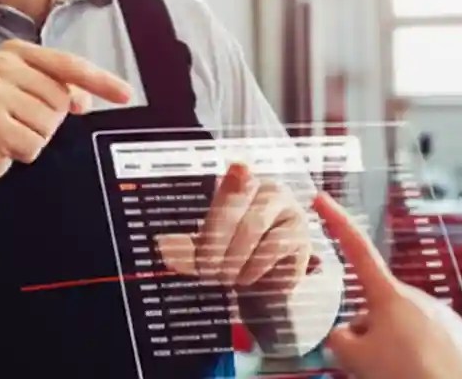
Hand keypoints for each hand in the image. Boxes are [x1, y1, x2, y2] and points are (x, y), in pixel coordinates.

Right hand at [0, 39, 132, 188]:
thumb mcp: (29, 94)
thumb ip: (61, 88)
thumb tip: (86, 99)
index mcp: (14, 51)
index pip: (69, 64)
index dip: (101, 81)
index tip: (126, 94)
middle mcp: (1, 66)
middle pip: (61, 99)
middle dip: (49, 118)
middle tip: (21, 121)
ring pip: (50, 123)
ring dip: (36, 136)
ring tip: (12, 132)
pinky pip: (34, 144)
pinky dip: (25, 152)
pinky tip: (5, 145)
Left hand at [156, 163, 313, 292]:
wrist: (265, 288)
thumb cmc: (235, 259)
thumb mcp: (205, 251)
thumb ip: (185, 247)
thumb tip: (161, 245)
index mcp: (242, 184)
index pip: (231, 181)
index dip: (230, 183)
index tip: (237, 173)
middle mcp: (267, 190)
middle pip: (236, 204)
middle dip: (215, 239)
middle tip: (204, 267)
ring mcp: (288, 210)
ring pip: (253, 226)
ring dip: (234, 255)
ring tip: (224, 276)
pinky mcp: (300, 235)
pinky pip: (274, 245)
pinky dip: (254, 265)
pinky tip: (246, 277)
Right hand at [312, 193, 461, 378]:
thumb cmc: (412, 375)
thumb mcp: (356, 359)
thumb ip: (339, 340)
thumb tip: (345, 336)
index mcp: (389, 296)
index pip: (356, 248)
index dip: (336, 221)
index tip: (323, 199)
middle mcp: (417, 298)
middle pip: (374, 308)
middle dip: (367, 330)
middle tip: (370, 362)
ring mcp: (440, 316)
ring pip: (400, 329)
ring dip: (393, 347)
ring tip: (401, 373)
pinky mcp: (459, 337)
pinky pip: (426, 342)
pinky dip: (419, 357)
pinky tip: (424, 374)